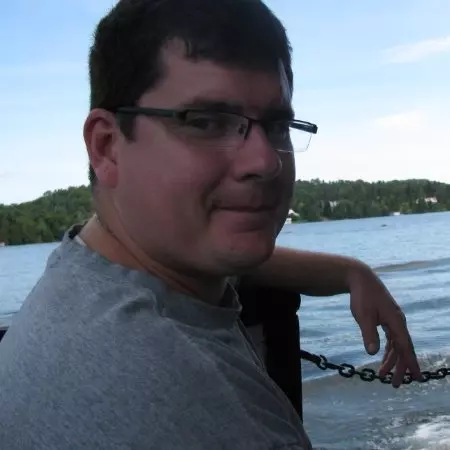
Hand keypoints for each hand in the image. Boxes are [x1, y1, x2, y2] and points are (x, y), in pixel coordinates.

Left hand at [347, 263, 421, 387]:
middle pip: (402, 349)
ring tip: (383, 374)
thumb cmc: (362, 297)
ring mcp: (393, 320)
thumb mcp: (363, 316)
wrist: (360, 279)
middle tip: (394, 384)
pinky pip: (391, 338)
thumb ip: (369, 334)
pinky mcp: (387, 318)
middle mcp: (398, 322)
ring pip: (396, 345)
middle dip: (400, 367)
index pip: (405, 347)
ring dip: (392, 360)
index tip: (416, 378)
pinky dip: (388, 350)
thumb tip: (373, 353)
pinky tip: (383, 358)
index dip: (410, 363)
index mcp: (396, 322)